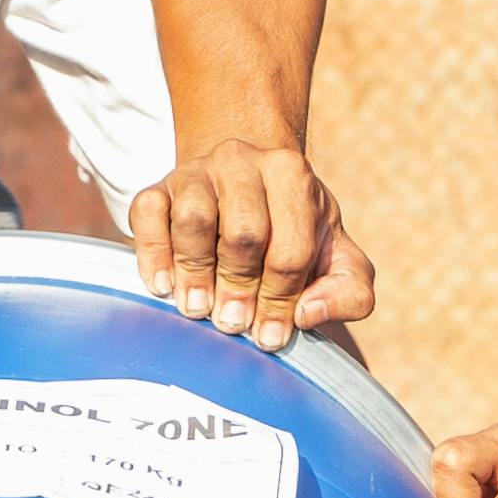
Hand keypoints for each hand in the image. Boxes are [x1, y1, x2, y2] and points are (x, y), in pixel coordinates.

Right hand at [130, 135, 377, 350]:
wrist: (247, 190)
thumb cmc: (295, 234)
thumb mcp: (337, 259)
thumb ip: (349, 290)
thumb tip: (307, 313)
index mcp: (292, 175)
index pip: (289, 248)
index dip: (280, 299)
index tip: (270, 335)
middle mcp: (243, 161)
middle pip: (243, 234)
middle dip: (239, 289)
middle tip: (232, 325)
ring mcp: (197, 171)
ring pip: (193, 221)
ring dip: (195, 274)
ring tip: (197, 310)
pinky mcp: (158, 187)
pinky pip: (148, 214)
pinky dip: (153, 254)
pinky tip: (163, 287)